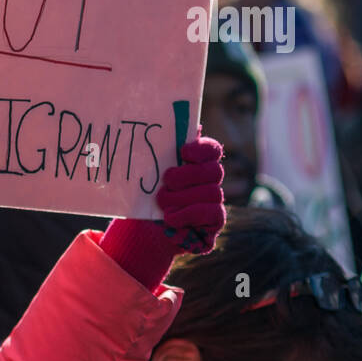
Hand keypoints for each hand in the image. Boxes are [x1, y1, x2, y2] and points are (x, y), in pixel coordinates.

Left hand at [98, 131, 223, 290]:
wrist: (146, 232)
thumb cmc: (149, 198)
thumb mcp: (150, 175)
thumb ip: (160, 154)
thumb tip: (172, 128)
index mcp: (198, 164)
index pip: (212, 150)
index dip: (202, 149)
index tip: (183, 152)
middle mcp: (211, 181)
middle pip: (214, 171)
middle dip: (188, 175)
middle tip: (166, 180)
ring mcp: (215, 201)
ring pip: (210, 192)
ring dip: (182, 197)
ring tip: (161, 202)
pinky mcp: (215, 221)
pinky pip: (210, 213)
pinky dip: (187, 214)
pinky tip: (170, 218)